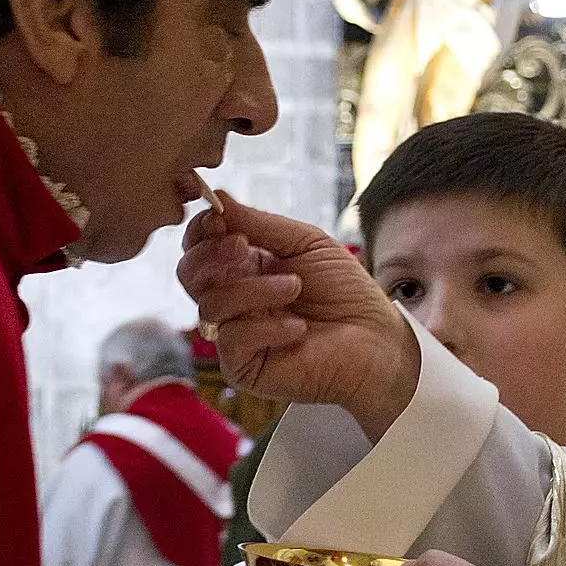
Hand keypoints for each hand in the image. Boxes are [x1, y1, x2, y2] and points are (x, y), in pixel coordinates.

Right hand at [179, 197, 419, 440]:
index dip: (202, 230)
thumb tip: (217, 197)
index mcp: (245, 267)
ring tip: (295, 288)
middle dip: (211, 255)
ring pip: (210, 305)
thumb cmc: (346, 292)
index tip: (219, 219)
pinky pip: (232, 339)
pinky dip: (267, 327)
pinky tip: (299, 328)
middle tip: (243, 247)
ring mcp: (236, 334)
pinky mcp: (243, 367)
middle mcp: (234, 300)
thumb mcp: (307, 244)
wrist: (376, 341)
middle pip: (188, 273)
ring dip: (254, 290)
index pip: (199, 246)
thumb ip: (260, 223)